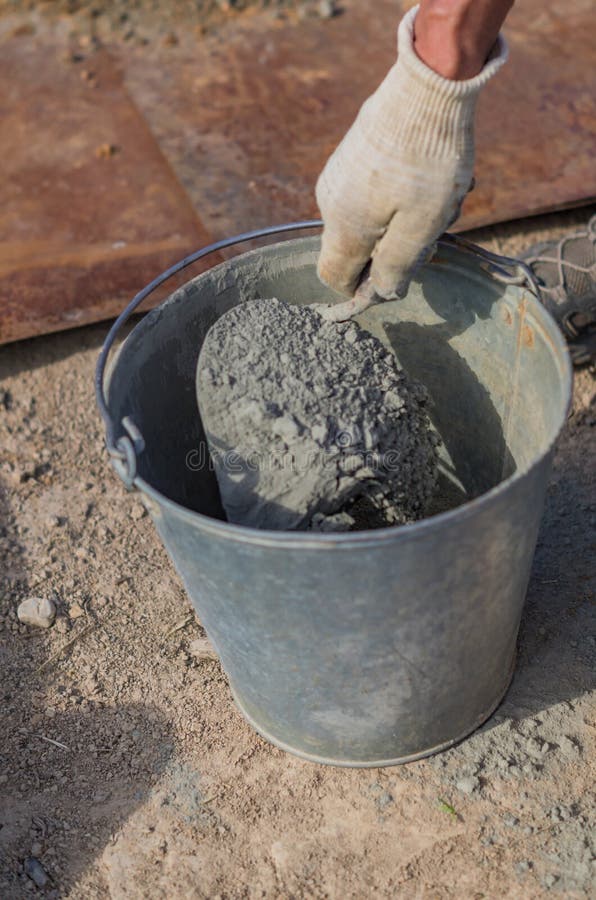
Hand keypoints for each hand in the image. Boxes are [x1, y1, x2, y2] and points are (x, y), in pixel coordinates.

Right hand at [316, 4, 507, 309]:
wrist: (428, 84)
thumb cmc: (428, 161)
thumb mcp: (421, 225)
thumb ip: (397, 266)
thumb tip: (383, 294)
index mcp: (344, 226)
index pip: (334, 277)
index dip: (360, 290)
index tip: (394, 280)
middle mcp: (331, 202)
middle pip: (355, 249)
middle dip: (392, 250)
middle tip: (432, 231)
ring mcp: (338, 175)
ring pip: (367, 220)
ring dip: (402, 220)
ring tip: (438, 197)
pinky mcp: (351, 155)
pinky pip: (371, 192)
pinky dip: (400, 195)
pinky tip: (427, 176)